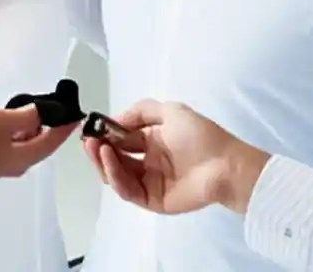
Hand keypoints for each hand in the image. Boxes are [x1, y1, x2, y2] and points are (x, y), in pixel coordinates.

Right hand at [0, 105, 77, 179]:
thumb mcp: (1, 120)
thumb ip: (27, 117)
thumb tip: (41, 114)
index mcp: (20, 160)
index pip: (51, 143)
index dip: (65, 128)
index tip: (75, 115)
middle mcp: (10, 166)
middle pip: (37, 146)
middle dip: (49, 127)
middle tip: (56, 108)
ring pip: (20, 145)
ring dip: (29, 128)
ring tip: (33, 108)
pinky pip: (5, 144)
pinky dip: (12, 131)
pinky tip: (7, 118)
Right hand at [82, 99, 270, 214]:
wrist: (224, 165)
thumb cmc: (201, 136)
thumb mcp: (171, 111)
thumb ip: (141, 111)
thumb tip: (114, 119)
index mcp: (153, 141)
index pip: (121, 139)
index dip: (105, 134)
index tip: (91, 128)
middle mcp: (148, 162)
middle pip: (115, 159)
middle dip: (99, 149)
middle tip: (87, 140)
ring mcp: (149, 182)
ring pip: (117, 175)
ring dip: (104, 162)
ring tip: (96, 149)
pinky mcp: (152, 200)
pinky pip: (128, 190)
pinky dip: (115, 176)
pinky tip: (110, 160)